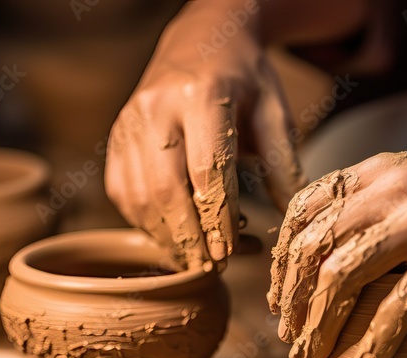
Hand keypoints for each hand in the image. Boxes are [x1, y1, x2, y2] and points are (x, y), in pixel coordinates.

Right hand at [105, 1, 304, 272]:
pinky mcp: (115, 138)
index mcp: (202, 95)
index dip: (217, 219)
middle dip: (188, 238)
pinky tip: (175, 236)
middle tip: (212, 269)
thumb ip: (284, 165)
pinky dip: (145, 223)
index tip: (231, 253)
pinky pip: (121, 192)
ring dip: (166, 238)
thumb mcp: (275, 110)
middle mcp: (156, 107)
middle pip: (164, 189)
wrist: (201, 39)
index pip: (206, 171)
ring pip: (137, 196)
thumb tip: (291, 220)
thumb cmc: (245, 79)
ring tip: (198, 259)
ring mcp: (128, 122)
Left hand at [268, 148, 406, 357]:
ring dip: (319, 324)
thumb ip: (379, 201)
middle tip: (290, 339)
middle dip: (291, 301)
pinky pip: (401, 303)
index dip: (282, 261)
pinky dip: (378, 339)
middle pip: (311, 248)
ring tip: (312, 356)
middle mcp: (389, 190)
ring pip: (341, 276)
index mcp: (376, 172)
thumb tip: (336, 245)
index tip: (281, 299)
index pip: (302, 212)